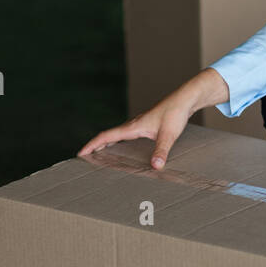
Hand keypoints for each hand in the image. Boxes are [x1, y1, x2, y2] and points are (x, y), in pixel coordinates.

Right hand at [76, 68, 228, 168]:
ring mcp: (139, 124)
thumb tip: (155, 167)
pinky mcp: (146, 124)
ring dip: (105, 144)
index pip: (106, 136)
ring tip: (98, 155)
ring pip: (116, 135)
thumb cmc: (175, 114)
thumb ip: (161, 151)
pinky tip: (123, 148)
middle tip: (84, 158)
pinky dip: (118, 142)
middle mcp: (133, 125)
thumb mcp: (169, 135)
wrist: (185, 99)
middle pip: (108, 136)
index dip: (92, 145)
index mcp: (133, 127)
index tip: (80, 153)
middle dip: (95, 146)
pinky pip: (125, 134)